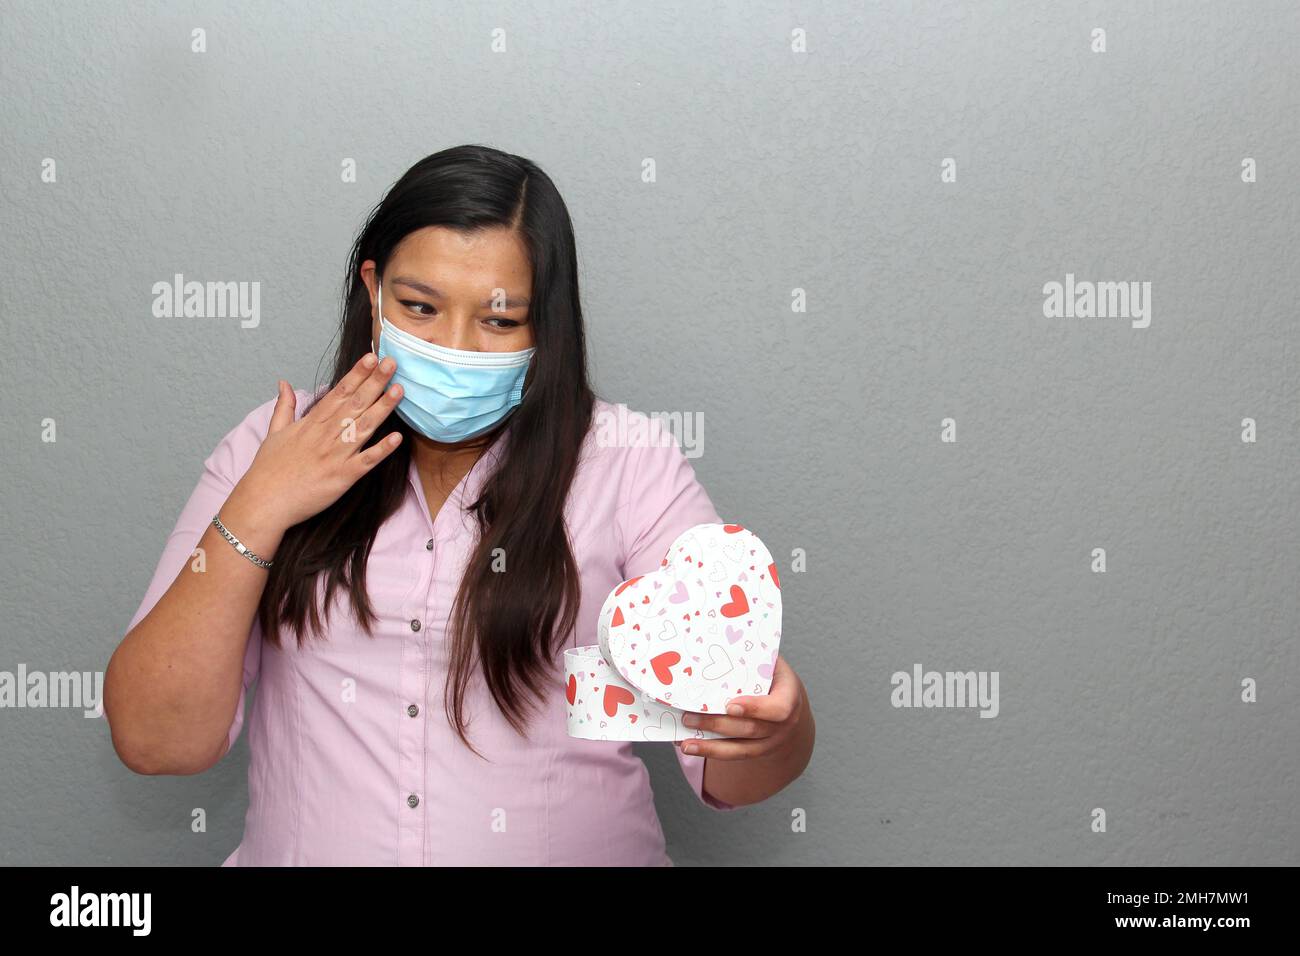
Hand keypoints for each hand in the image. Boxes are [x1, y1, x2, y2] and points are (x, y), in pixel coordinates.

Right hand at [233, 354, 404, 530]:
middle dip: (374, 382)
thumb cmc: (267, 470)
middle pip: (354, 404)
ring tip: (399, 390)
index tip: (371, 357)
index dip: (356, 374)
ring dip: (383, 408)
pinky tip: (397, 437)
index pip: (338, 393)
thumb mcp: (273, 433)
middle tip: (391, 363)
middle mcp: (325, 436)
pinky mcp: (342, 478)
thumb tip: (284, 383)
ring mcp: (335, 456)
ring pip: (363, 428)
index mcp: (311, 424)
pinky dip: (381, 450)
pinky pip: (365, 462)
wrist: (262, 503)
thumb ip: (284, 407)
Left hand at [678, 654, 806, 759]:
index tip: (730, 705)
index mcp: (789, 696)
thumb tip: (718, 635)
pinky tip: (690, 746)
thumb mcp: (771, 663)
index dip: (756, 709)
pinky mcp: (757, 751)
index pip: (778, 708)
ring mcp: (771, 742)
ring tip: (685, 742)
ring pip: (741, 749)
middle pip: (751, 729)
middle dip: (719, 724)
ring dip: (711, 746)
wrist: (789, 707)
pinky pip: (734, 755)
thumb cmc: (774, 677)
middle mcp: (784, 725)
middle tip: (689, 716)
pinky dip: (710, 752)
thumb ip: (753, 657)